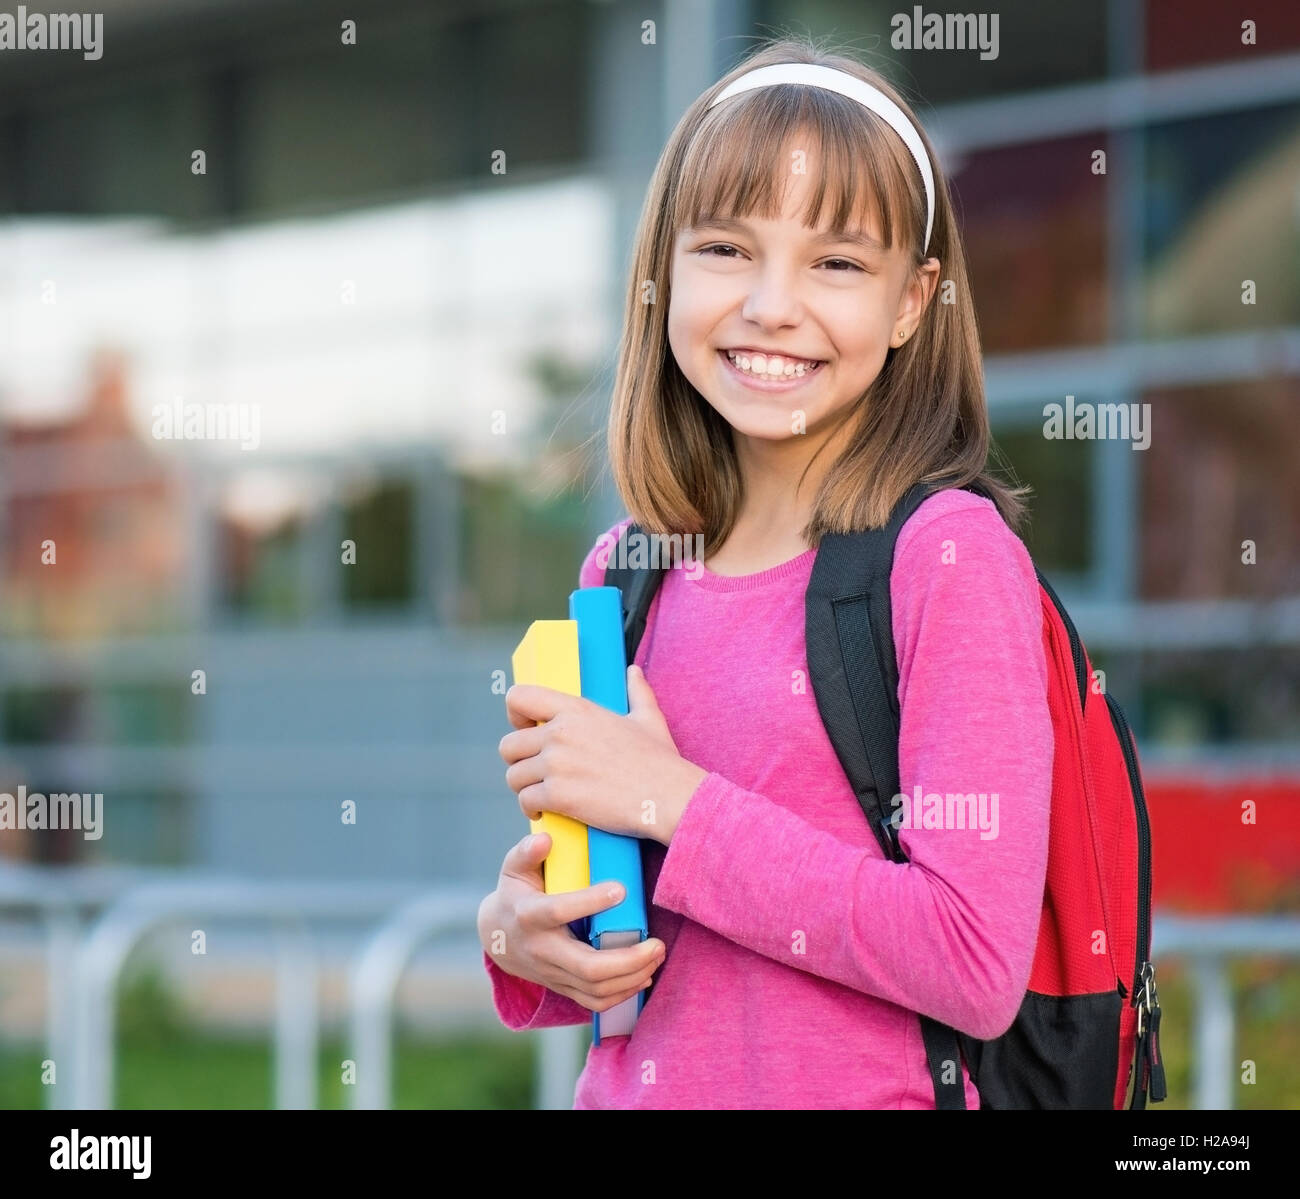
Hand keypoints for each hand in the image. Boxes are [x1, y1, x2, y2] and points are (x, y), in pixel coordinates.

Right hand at [479, 832, 666, 1011]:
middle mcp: (541, 950)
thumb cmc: (514, 894)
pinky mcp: (562, 987)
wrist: (496, 938)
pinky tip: (645, 976)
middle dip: (628, 959)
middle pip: (587, 967)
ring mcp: (552, 974)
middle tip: (658, 943)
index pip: (559, 912)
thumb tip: (546, 839)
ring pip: (596, 989)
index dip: (589, 902)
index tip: (622, 889)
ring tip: (657, 955)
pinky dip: (623, 994)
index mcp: (528, 916)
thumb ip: (527, 852)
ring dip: (633, 977)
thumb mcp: (514, 869)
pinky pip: (595, 1002)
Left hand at [500, 665, 707, 844]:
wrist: (668, 797)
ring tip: (543, 795)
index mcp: (577, 710)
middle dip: (519, 761)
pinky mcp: (558, 796)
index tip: (527, 729)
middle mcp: (560, 733)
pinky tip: (548, 812)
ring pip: (514, 777)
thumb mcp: (649, 718)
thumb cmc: (660, 761)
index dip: (516, 714)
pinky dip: (533, 810)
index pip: (520, 697)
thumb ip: (637, 692)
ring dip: (525, 788)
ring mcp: (556, 765)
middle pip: (508, 745)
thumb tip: (633, 672)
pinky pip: (526, 801)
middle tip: (537, 772)